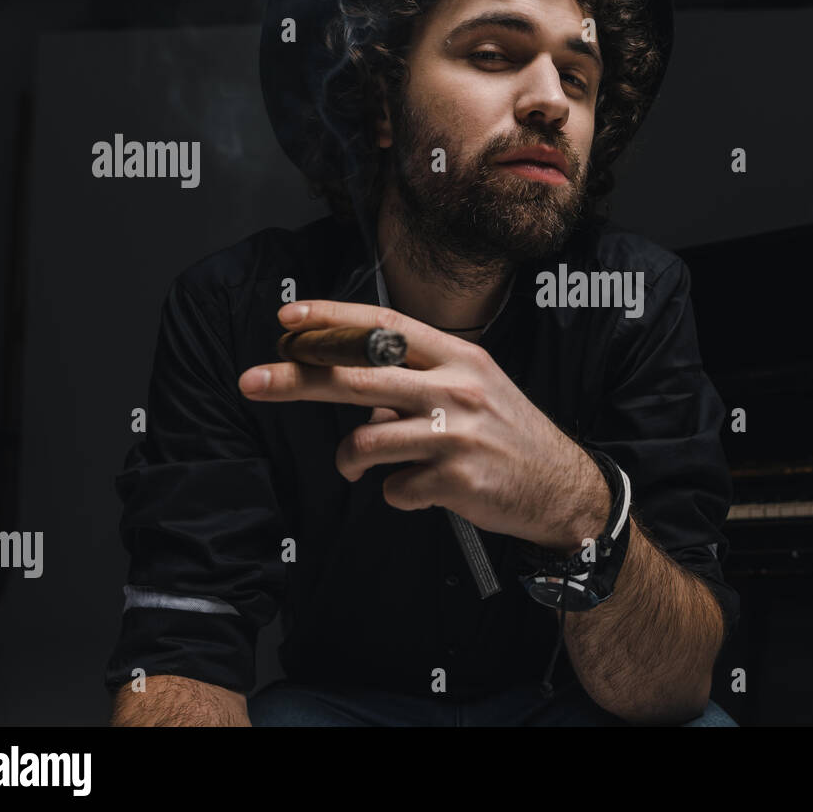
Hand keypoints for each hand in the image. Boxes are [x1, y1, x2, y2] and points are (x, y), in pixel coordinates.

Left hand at [237, 301, 609, 552]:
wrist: (561, 488)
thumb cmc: (507, 435)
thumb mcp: (473, 388)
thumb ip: (416, 380)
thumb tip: (358, 391)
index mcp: (460, 357)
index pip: (385, 324)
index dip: (332, 318)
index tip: (288, 318)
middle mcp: (457, 388)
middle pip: (358, 375)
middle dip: (296, 378)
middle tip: (251, 381)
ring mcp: (457, 434)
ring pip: (365, 441)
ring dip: (350, 461)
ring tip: (360, 468)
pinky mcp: (456, 480)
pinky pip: (393, 488)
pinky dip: (396, 493)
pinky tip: (422, 490)